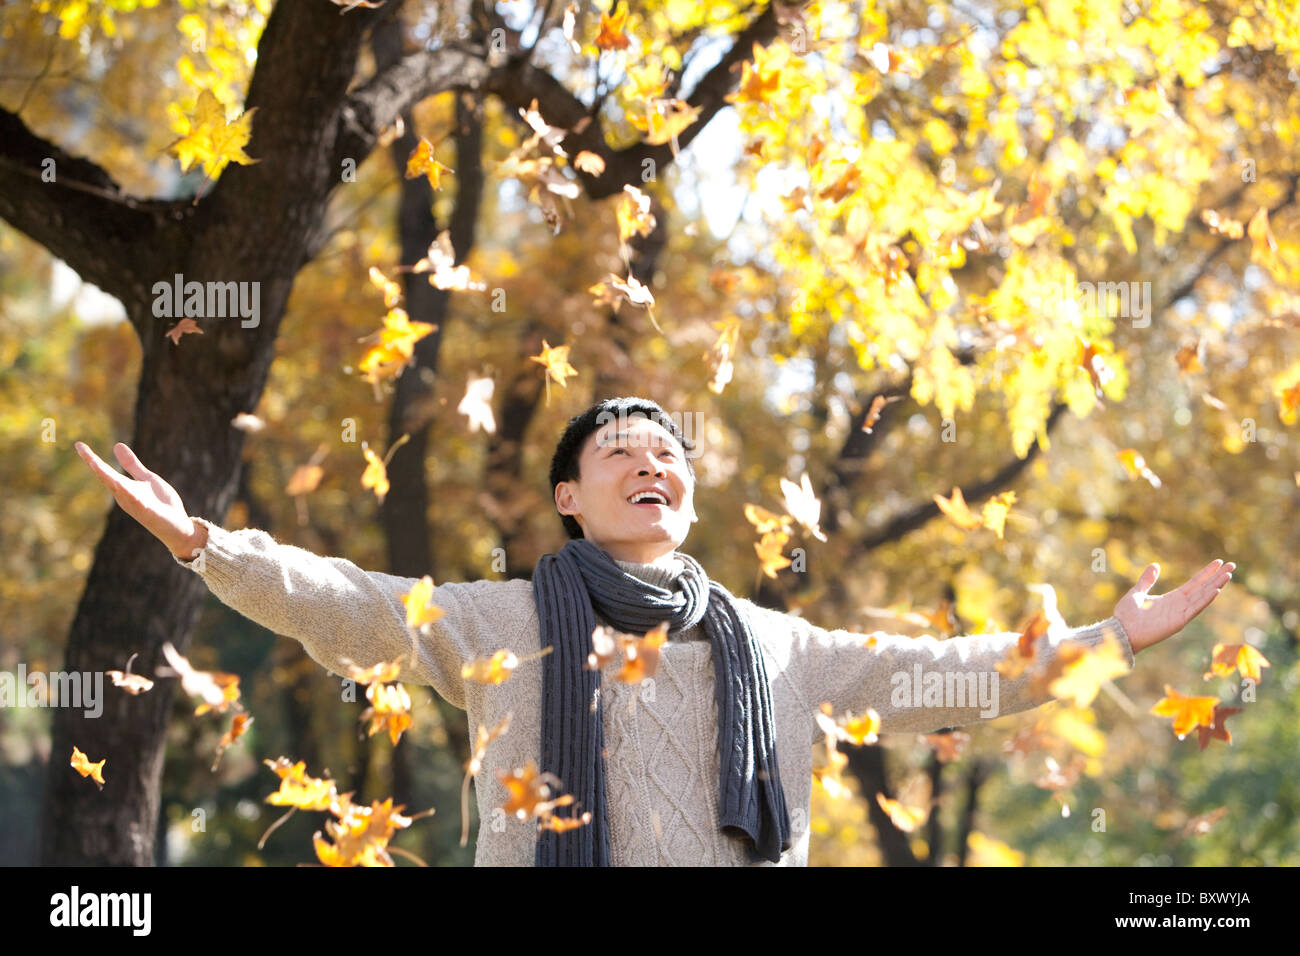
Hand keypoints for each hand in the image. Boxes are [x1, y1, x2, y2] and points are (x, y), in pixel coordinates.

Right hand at [75, 441, 206, 559]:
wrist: (177, 527)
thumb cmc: (160, 503)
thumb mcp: (147, 478)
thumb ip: (132, 465)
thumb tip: (117, 445)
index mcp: (124, 488)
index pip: (105, 471)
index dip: (91, 458)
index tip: (79, 445)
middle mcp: (126, 497)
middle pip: (108, 479)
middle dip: (96, 465)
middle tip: (82, 450)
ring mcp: (137, 505)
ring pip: (120, 490)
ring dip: (109, 478)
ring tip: (96, 464)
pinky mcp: (150, 513)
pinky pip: (140, 504)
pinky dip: (132, 495)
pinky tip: (124, 486)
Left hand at [1113, 558, 1234, 653]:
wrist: (1121, 630)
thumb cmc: (1127, 615)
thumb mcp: (1138, 592)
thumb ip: (1147, 580)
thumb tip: (1155, 565)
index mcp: (1172, 598)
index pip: (1194, 583)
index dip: (1206, 573)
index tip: (1218, 562)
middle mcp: (1180, 605)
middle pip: (1203, 588)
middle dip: (1217, 577)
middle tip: (1232, 565)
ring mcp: (1181, 613)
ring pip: (1203, 597)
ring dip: (1216, 585)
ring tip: (1228, 575)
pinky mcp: (1179, 621)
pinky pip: (1195, 608)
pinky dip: (1205, 599)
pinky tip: (1215, 590)